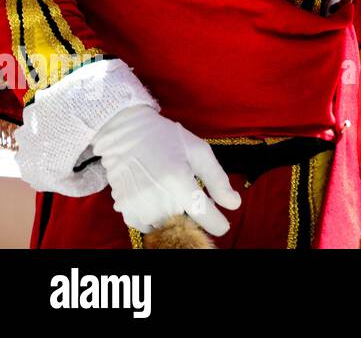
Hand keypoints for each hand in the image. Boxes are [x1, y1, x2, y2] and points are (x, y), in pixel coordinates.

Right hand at [91, 105, 240, 236]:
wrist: (126, 134)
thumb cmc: (167, 139)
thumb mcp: (199, 152)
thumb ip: (218, 180)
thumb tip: (234, 205)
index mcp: (177, 179)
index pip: (202, 214)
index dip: (217, 224)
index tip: (223, 226)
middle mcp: (156, 197)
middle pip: (185, 222)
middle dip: (191, 212)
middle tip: (185, 189)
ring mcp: (138, 205)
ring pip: (167, 225)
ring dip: (172, 214)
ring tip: (167, 190)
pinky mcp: (125, 210)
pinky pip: (148, 225)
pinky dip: (155, 216)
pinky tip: (154, 196)